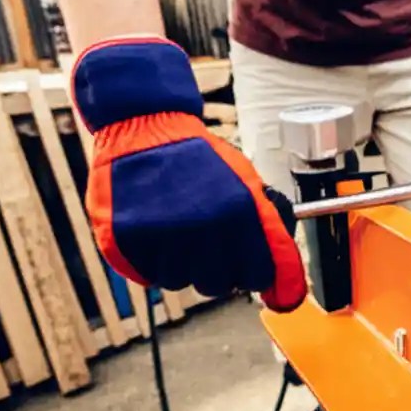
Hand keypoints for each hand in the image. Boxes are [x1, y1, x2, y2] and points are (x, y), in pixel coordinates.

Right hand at [72, 36, 305, 310]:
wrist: (142, 125)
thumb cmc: (197, 156)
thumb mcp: (247, 182)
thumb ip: (269, 230)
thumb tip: (286, 284)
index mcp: (237, 212)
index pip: (261, 275)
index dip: (262, 274)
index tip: (267, 284)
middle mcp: (200, 227)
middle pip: (219, 285)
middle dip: (220, 268)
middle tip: (209, 239)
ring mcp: (159, 236)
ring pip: (181, 281)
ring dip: (183, 263)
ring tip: (178, 226)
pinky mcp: (124, 241)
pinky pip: (148, 275)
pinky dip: (153, 259)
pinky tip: (156, 230)